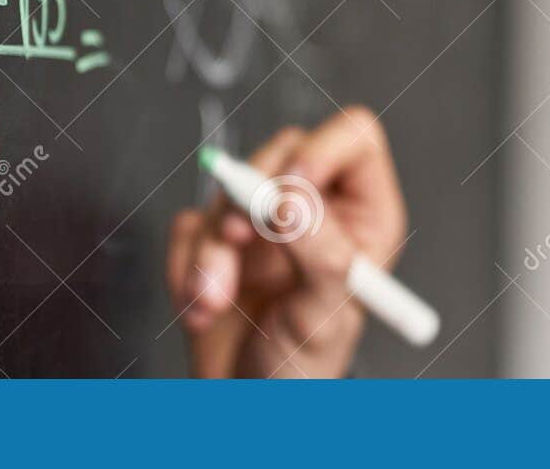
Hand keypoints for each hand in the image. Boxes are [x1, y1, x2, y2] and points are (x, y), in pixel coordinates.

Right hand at [166, 106, 406, 377]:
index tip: (288, 184)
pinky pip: (189, 225)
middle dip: (248, 201)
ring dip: (210, 249)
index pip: (355, 139)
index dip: (322, 148)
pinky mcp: (217, 242)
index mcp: (364, 216)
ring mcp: (265, 225)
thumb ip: (319, 251)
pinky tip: (203, 308)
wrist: (246, 410)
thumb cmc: (304, 371)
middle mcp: (317, 211)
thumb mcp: (324, 313)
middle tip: (234, 240)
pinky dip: (185, 266)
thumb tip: (294, 198)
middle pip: (281, 152)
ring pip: (228, 190)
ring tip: (214, 301)